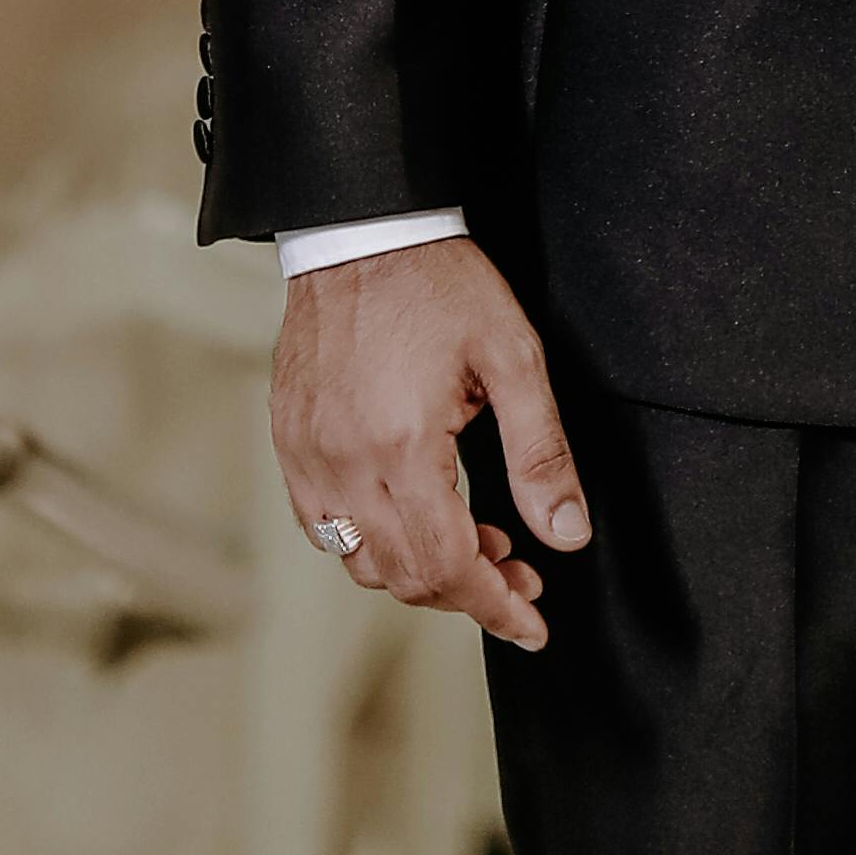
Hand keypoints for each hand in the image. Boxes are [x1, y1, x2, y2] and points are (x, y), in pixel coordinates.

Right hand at [272, 237, 590, 651]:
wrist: (362, 230)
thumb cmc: (440, 283)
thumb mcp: (513, 357)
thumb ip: (541, 453)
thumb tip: (566, 534)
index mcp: (404, 447)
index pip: (449, 565)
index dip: (496, 607)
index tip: (533, 623)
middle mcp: (344, 466)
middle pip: (404, 577)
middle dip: (470, 591)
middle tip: (518, 571)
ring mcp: (308, 460)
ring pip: (361, 562)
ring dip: (421, 569)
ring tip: (476, 537)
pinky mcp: (289, 446)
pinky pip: (324, 529)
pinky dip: (373, 541)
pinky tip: (415, 511)